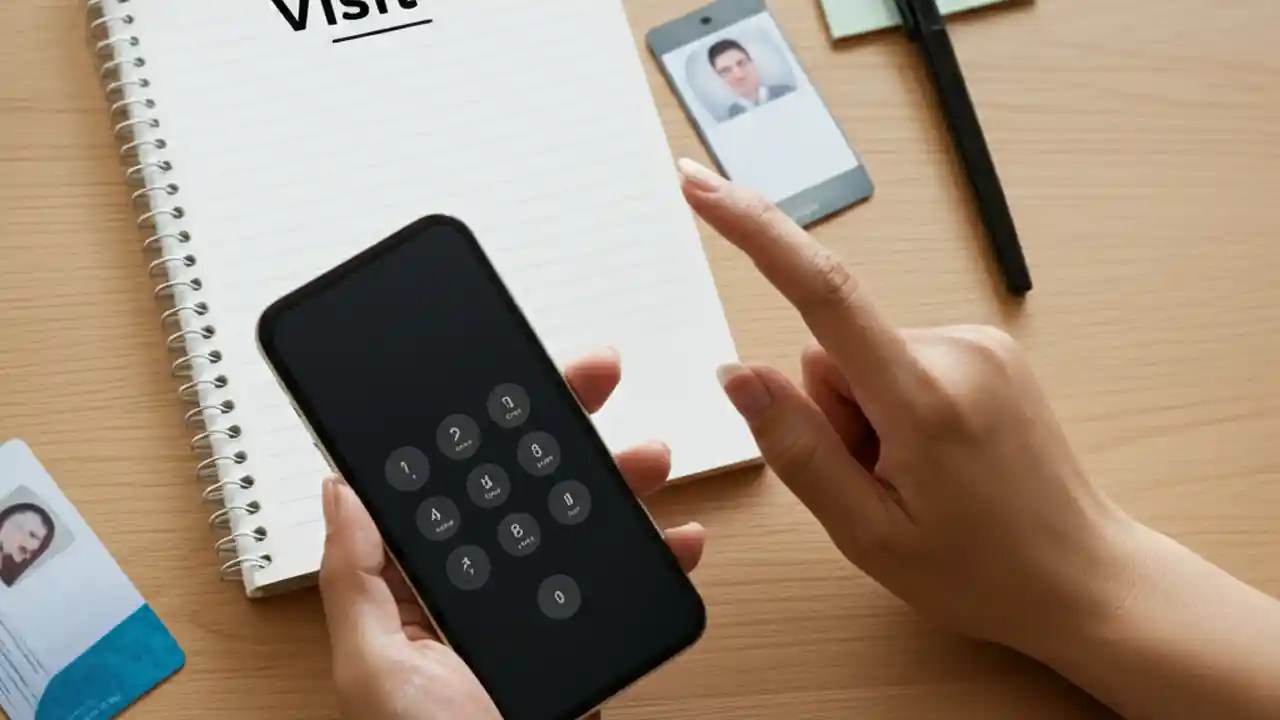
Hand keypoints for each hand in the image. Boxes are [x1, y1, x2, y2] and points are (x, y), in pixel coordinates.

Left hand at [318, 349, 704, 719]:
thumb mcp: (371, 671)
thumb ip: (354, 581)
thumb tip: (339, 491)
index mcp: (423, 581)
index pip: (452, 481)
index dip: (480, 424)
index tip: (507, 377)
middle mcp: (483, 584)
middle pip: (526, 483)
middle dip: (566, 426)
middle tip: (596, 379)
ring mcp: (538, 609)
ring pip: (584, 521)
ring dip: (621, 480)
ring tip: (649, 456)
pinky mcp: (584, 637)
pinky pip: (625, 583)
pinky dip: (659, 555)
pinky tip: (675, 537)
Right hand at [677, 158, 1134, 654]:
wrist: (1084, 576)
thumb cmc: (981, 571)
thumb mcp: (866, 533)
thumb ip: (796, 447)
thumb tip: (738, 374)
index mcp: (923, 397)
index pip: (822, 291)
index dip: (754, 230)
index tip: (702, 186)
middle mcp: (957, 349)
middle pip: (831, 351)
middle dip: (832, 413)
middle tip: (880, 480)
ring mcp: (979, 344)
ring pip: (863, 357)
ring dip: (867, 414)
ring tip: (915, 475)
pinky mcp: (987, 348)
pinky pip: (900, 358)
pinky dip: (898, 404)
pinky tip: (935, 455)